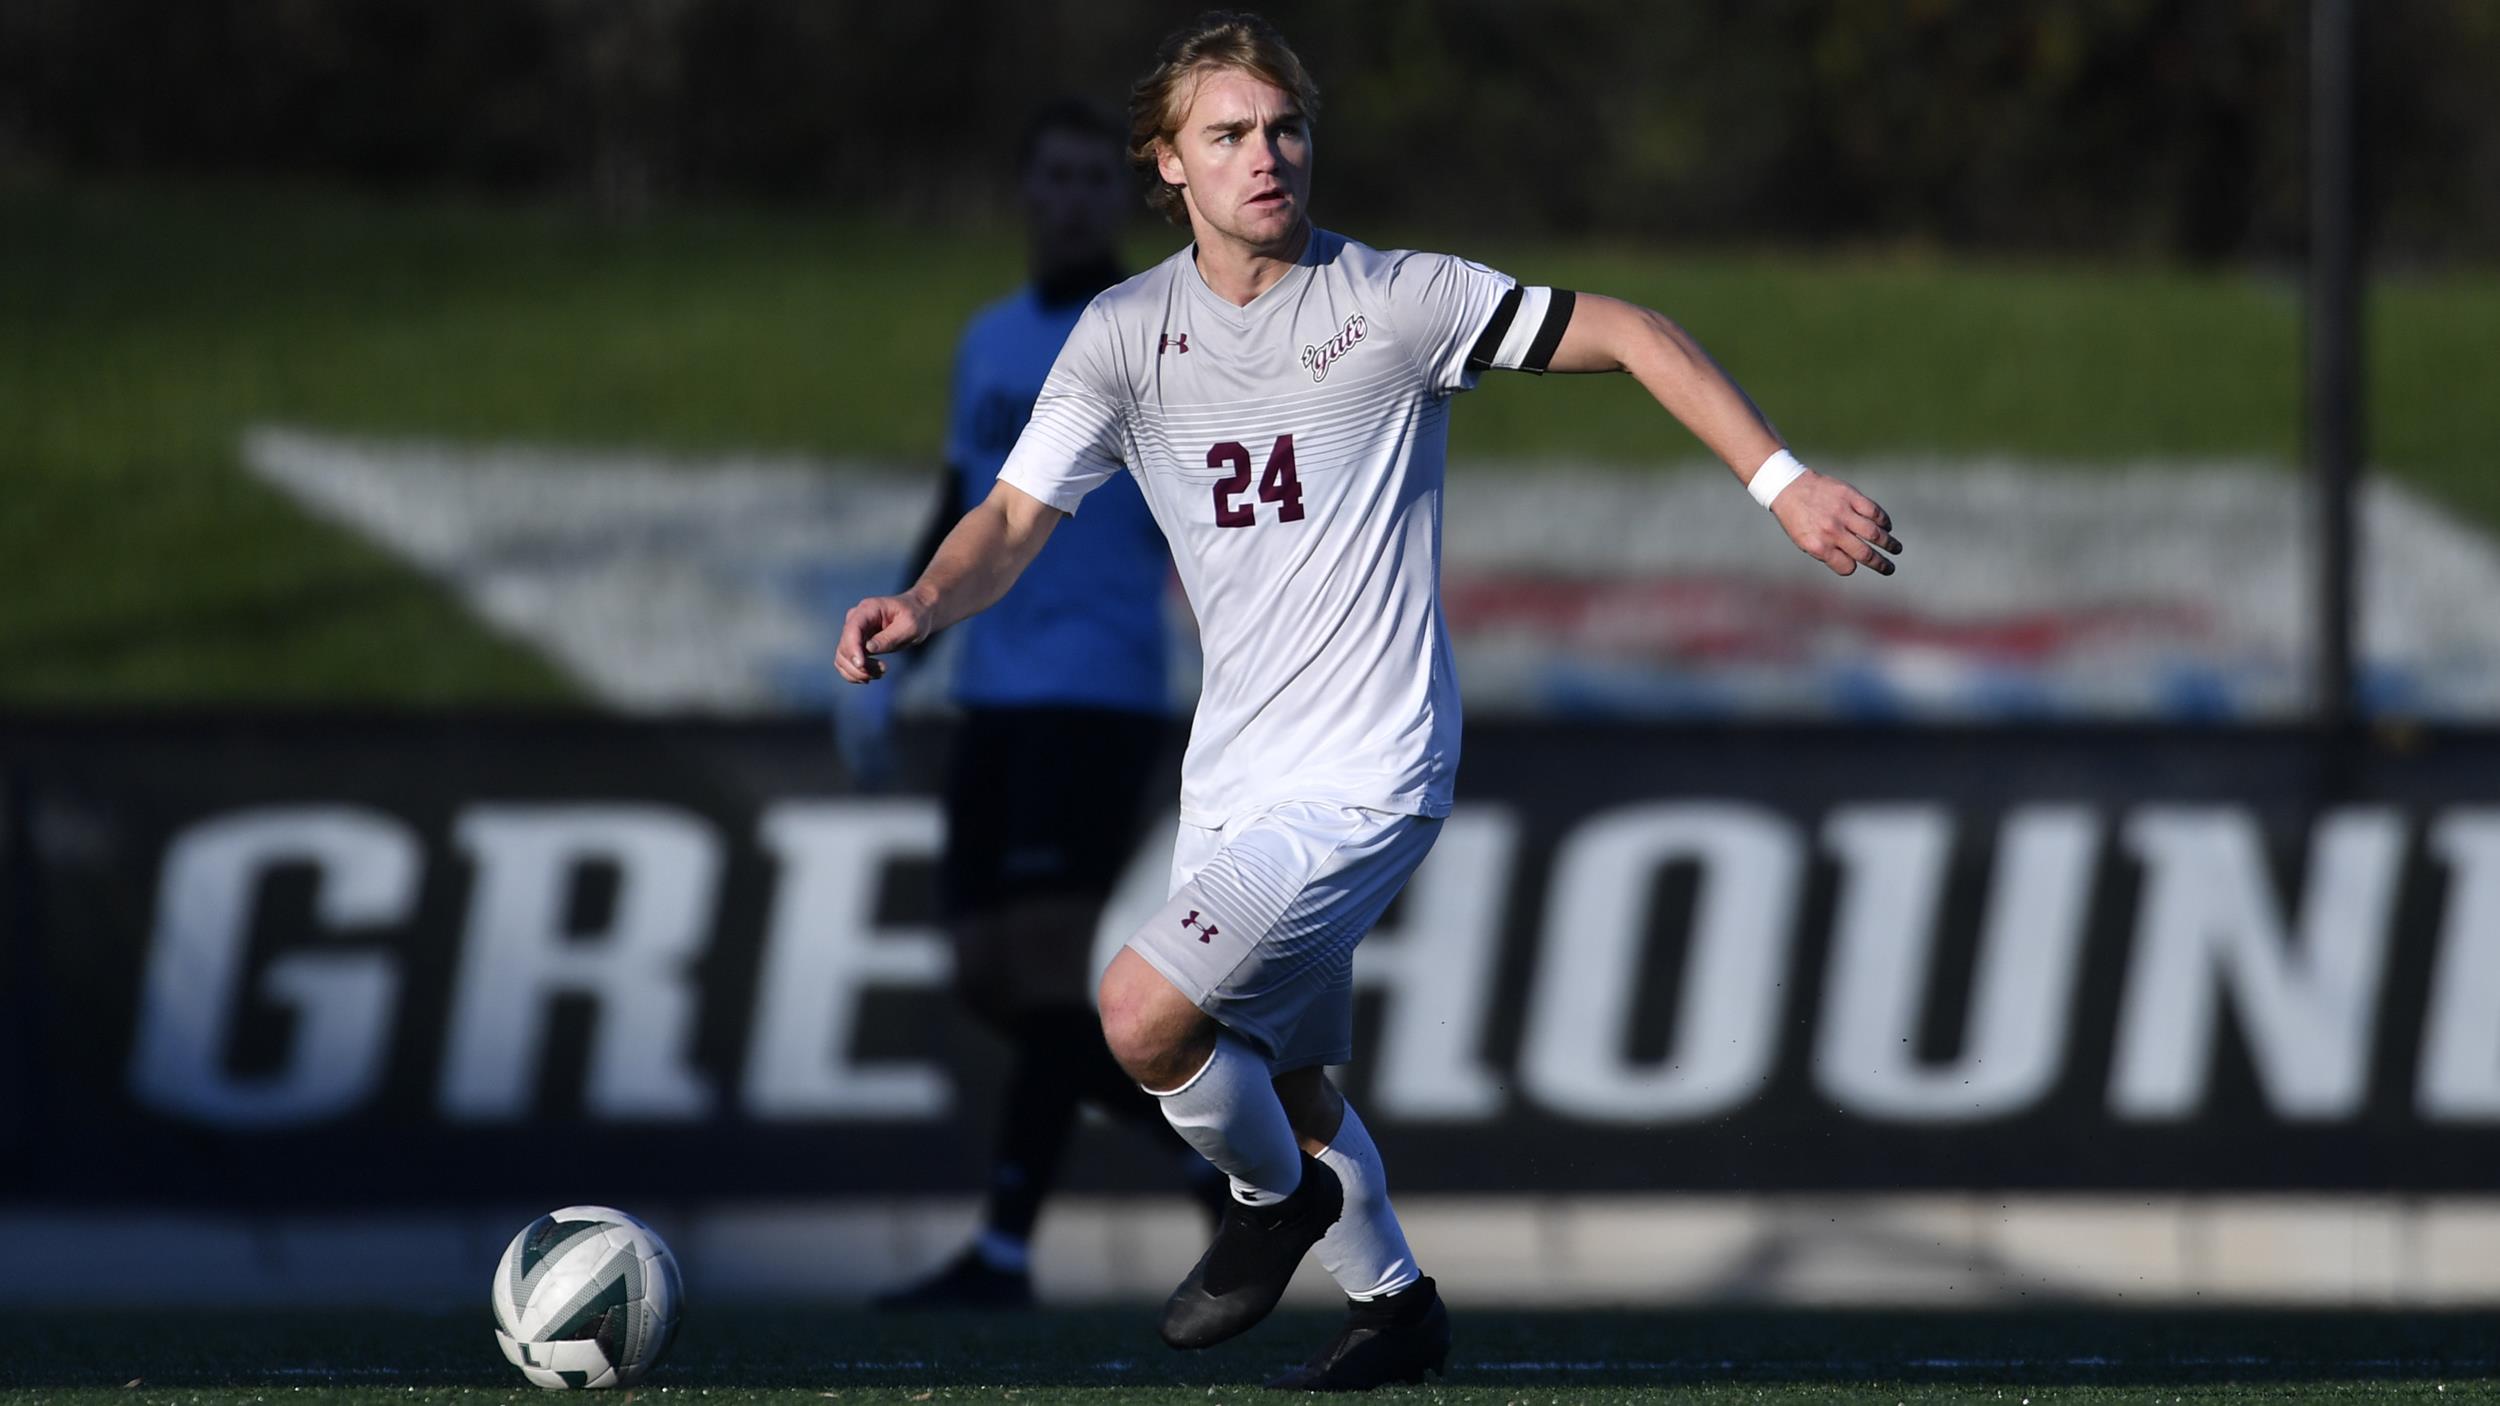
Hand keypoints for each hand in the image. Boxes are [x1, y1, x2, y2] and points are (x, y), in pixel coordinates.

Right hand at [834, 593, 929, 682]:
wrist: (918, 615)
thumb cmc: (915, 617)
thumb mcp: (909, 626)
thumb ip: (889, 637)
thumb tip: (868, 649)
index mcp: (868, 609)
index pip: (852, 629)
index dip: (853, 649)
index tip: (862, 665)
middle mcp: (855, 619)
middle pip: (844, 647)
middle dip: (859, 665)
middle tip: (883, 670)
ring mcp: (854, 632)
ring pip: (842, 658)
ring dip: (858, 672)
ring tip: (881, 673)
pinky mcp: (856, 645)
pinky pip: (846, 663)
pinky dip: (856, 674)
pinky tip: (872, 675)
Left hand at [1770, 469, 1900, 577]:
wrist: (1789, 486)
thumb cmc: (1796, 518)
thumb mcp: (1804, 541)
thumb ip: (1827, 552)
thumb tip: (1853, 562)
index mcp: (1818, 546)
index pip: (1847, 566)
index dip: (1852, 567)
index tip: (1855, 564)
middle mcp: (1832, 531)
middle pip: (1865, 554)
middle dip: (1881, 564)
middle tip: (1890, 569)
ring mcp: (1842, 513)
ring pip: (1874, 533)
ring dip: (1889, 543)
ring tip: (1896, 549)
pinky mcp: (1850, 496)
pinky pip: (1874, 511)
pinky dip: (1883, 520)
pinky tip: (1886, 526)